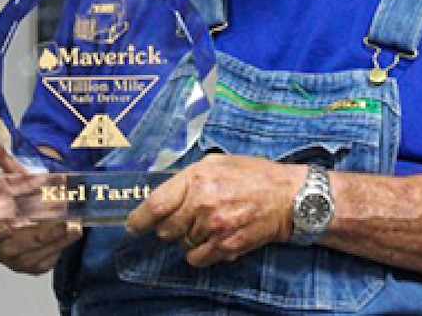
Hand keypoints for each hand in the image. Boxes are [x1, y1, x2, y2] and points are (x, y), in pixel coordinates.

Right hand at [0, 119, 82, 274]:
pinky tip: (72, 232)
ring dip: (52, 238)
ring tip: (73, 223)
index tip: (6, 222)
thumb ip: (2, 151)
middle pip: (8, 242)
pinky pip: (43, 261)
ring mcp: (10, 257)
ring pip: (29, 252)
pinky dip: (59, 247)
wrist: (43, 205)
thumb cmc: (23, 190)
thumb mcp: (15, 170)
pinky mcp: (31, 265)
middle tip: (58, 216)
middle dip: (35, 229)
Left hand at [124, 154, 303, 266]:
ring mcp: (215, 227)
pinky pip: (197, 258)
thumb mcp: (218, 163)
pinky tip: (213, 239)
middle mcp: (203, 203)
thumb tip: (164, 193)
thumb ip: (189, 177)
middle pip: (166, 229)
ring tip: (209, 224)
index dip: (139, 219)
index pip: (156, 205)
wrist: (288, 197)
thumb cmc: (254, 176)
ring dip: (189, 238)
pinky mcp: (226, 246)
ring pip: (182, 244)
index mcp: (198, 178)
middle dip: (170, 228)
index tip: (133, 225)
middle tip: (184, 220)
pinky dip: (200, 253)